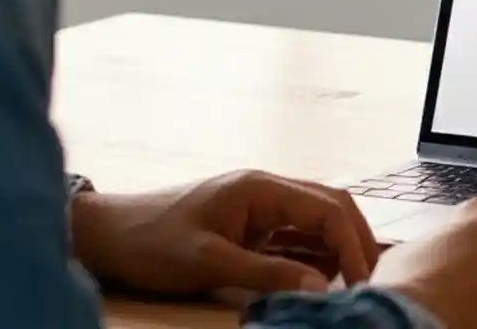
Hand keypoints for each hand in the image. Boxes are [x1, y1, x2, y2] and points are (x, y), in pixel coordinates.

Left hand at [70, 170, 378, 295]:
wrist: (107, 235)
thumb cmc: (151, 241)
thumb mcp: (209, 262)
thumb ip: (267, 274)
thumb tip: (321, 289)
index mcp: (262, 187)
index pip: (328, 208)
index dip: (353, 244)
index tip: (362, 281)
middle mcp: (269, 190)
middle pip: (333, 208)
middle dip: (356, 242)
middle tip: (369, 281)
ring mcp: (261, 207)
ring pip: (318, 222)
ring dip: (338, 250)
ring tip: (352, 284)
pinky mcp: (252, 226)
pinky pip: (296, 238)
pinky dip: (315, 257)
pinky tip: (321, 279)